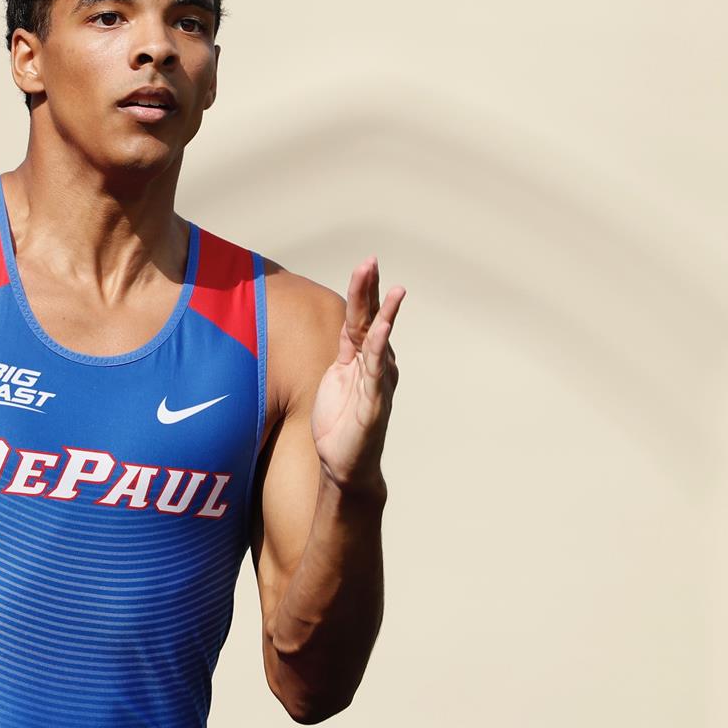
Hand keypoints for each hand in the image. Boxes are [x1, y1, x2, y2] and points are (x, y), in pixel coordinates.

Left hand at [312, 256, 403, 498]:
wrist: (343, 465)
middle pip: (371, 321)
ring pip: (379, 341)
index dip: (363, 291)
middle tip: (372, 261)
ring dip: (385, 314)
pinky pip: (377, 369)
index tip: (367, 264)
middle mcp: (373, 366)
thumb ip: (342, 354)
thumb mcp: (334, 380)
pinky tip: (383, 328)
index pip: (360, 318)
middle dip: (371, 291)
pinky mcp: (375, 401)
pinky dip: (380, 347)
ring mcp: (376, 382)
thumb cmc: (339, 424)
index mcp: (359, 358)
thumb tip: (344, 331)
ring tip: (393, 289)